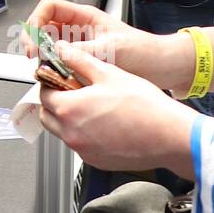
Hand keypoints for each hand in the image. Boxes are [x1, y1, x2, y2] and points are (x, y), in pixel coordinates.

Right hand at [23, 0, 189, 90]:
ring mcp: (80, 47)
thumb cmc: (146, 51)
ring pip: (49, 47)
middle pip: (44, 28)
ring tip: (45, 69)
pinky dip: (54, 70)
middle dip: (35, 41)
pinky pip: (60, 64)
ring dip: (43, 57)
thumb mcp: (111, 49)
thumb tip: (55, 54)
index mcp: (84, 17)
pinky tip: (57, 79)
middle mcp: (79, 30)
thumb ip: (82, 50)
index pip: (48, 8)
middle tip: (33, 58)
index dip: (36, 22)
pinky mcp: (83, 64)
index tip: (35, 41)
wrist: (164, 69)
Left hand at [38, 43, 196, 177]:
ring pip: (62, 132)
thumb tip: (62, 51)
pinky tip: (103, 123)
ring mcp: (83, 150)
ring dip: (67, 119)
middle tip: (70, 91)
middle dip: (54, 102)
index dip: (49, 83)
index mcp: (69, 109)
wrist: (169, 136)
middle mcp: (71, 134)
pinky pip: (80, 145)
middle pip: (47, 116)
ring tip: (90, 106)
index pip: (43, 94)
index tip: (58, 77)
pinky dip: (83, 134)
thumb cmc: (144, 107)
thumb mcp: (108, 73)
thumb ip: (79, 60)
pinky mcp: (96, 161)